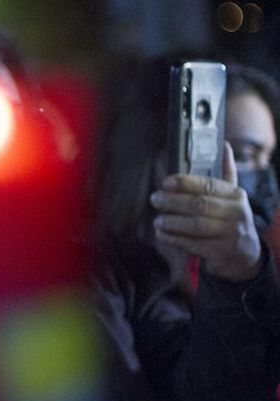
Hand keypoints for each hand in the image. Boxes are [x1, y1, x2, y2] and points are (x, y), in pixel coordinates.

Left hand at [150, 143, 261, 280]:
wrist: (245, 256)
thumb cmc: (230, 219)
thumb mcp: (232, 197)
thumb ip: (225, 172)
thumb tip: (223, 144)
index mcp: (236, 195)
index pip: (209, 185)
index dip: (185, 183)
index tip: (165, 182)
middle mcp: (236, 213)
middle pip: (200, 204)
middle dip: (173, 201)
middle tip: (155, 199)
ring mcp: (231, 234)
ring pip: (196, 225)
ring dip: (172, 222)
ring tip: (157, 220)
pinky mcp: (221, 252)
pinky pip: (194, 243)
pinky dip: (174, 238)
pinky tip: (162, 234)